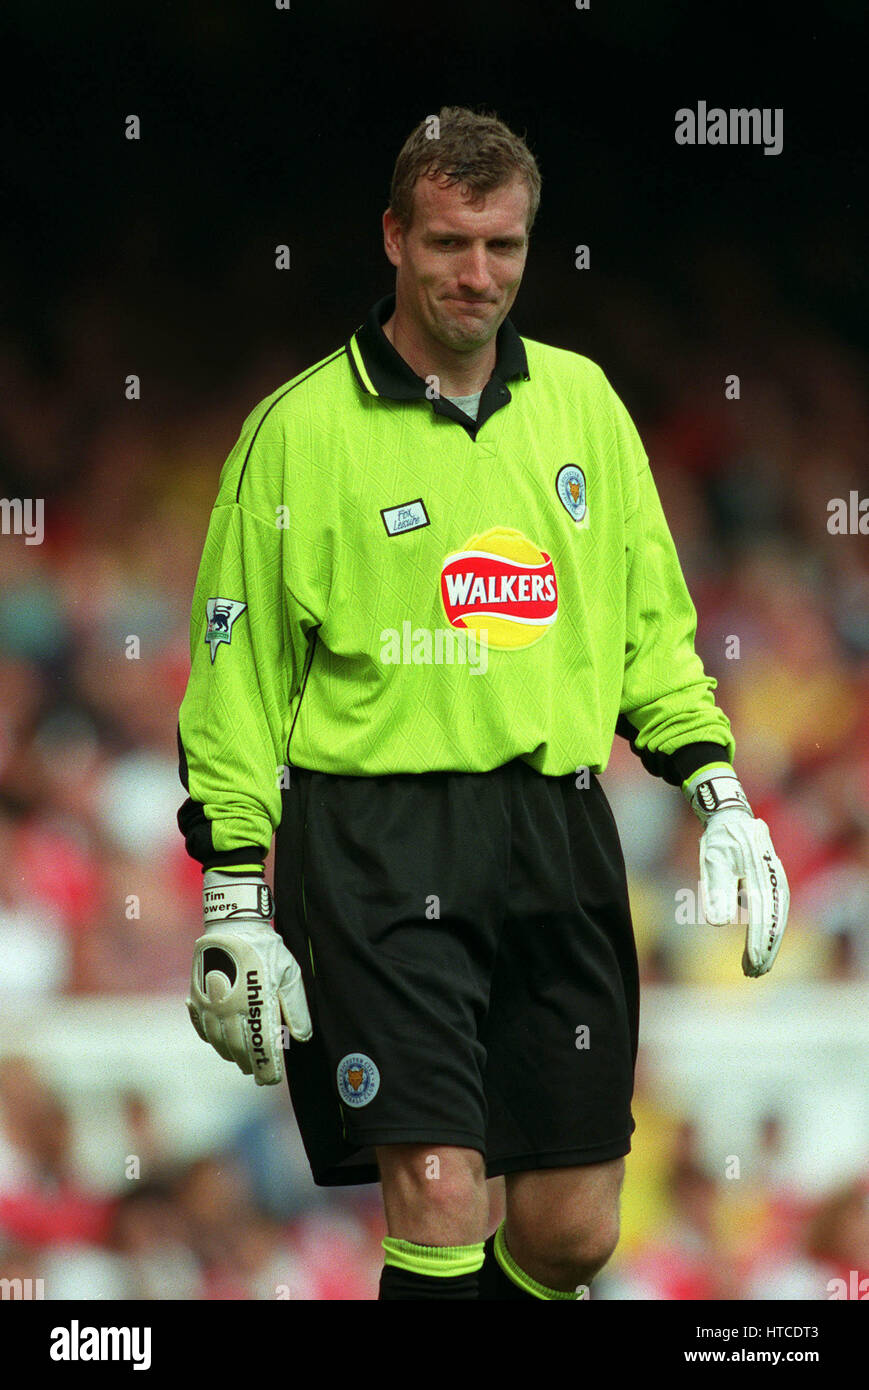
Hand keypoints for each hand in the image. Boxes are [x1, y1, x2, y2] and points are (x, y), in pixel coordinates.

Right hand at [186, 871, 311, 1083]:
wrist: (232, 924)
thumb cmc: (266, 948)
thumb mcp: (290, 974)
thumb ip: (296, 1007)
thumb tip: (301, 1037)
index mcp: (256, 1007)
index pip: (262, 1049)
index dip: (266, 1069)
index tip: (271, 1080)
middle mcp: (230, 1011)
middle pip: (238, 1050)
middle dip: (249, 1064)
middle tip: (257, 1073)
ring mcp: (211, 1006)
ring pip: (218, 1042)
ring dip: (230, 1054)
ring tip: (240, 1060)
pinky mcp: (197, 997)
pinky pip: (202, 1027)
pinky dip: (210, 1038)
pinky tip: (218, 1040)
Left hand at [685, 767, 789, 977]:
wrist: (733, 818)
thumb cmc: (721, 840)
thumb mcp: (714, 861)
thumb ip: (717, 890)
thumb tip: (720, 922)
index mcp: (761, 877)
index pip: (762, 917)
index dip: (757, 942)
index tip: (751, 963)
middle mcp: (775, 883)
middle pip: (774, 923)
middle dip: (764, 950)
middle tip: (752, 974)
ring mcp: (776, 884)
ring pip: (776, 921)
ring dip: (767, 945)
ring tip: (754, 969)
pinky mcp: (773, 887)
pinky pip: (774, 915)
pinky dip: (767, 933)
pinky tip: (757, 949)